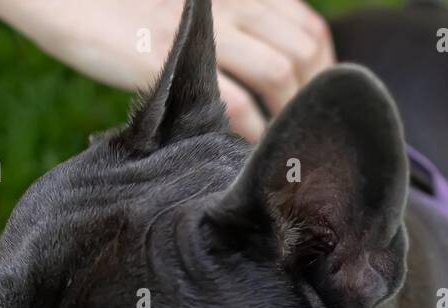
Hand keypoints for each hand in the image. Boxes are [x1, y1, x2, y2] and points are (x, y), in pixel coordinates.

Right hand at [0, 0, 334, 140]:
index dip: (322, 73)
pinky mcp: (175, 57)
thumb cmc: (124, 14)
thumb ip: (231, 38)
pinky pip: (237, 102)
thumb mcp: (191, 14)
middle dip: (311, 100)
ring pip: (280, 74)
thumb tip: (268, 88)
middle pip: (304, 52)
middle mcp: (232, 2)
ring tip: (276, 150)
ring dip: (285, 118)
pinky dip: (250, 132)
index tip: (314, 109)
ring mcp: (205, 27)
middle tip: (299, 138)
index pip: (309, 29)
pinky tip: (243, 152)